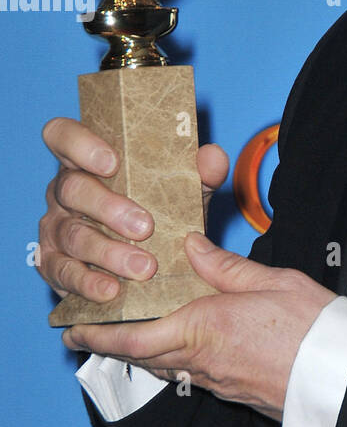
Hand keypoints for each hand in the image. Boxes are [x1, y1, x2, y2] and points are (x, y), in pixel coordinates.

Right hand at [38, 116, 228, 303]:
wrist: (151, 262)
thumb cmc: (159, 214)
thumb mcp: (182, 192)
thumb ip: (198, 173)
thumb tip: (213, 156)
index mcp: (86, 161)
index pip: (64, 136)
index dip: (80, 144)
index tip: (112, 162)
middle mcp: (63, 190)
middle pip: (72, 189)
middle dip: (108, 207)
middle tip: (145, 227)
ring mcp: (54, 228)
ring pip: (72, 235)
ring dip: (108, 252)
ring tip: (144, 267)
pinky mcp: (53, 265)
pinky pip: (63, 273)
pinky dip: (88, 283)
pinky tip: (111, 290)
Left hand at [62, 233, 335, 420]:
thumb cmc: (317, 329)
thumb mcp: (273, 282)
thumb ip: (226, 267)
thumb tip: (192, 246)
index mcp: (205, 329)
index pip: (134, 336)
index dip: (98, 333)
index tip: (71, 327)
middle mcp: (203, 362)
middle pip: (141, 355)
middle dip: (111, 342)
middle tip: (87, 328)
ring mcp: (219, 383)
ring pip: (164, 367)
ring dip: (140, 351)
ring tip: (127, 332)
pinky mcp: (235, 392)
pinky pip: (190, 375)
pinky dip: (171, 359)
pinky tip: (179, 345)